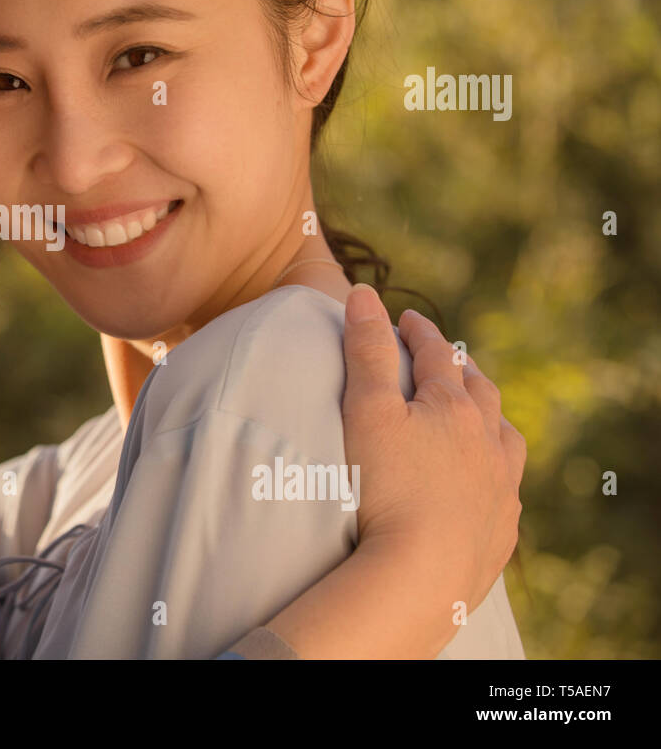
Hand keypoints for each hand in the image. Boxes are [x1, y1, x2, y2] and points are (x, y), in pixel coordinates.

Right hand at [340, 284, 524, 616]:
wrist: (420, 576)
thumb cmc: (385, 489)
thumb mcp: (365, 410)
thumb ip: (365, 350)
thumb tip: (363, 293)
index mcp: (454, 407)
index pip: (438, 355)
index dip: (419, 332)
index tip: (406, 318)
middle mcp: (488, 442)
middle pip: (480, 391)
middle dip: (460, 368)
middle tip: (447, 358)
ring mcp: (501, 487)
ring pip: (505, 438)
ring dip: (490, 418)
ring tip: (479, 414)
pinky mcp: (502, 529)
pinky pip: (508, 489)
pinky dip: (497, 471)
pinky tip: (486, 481)